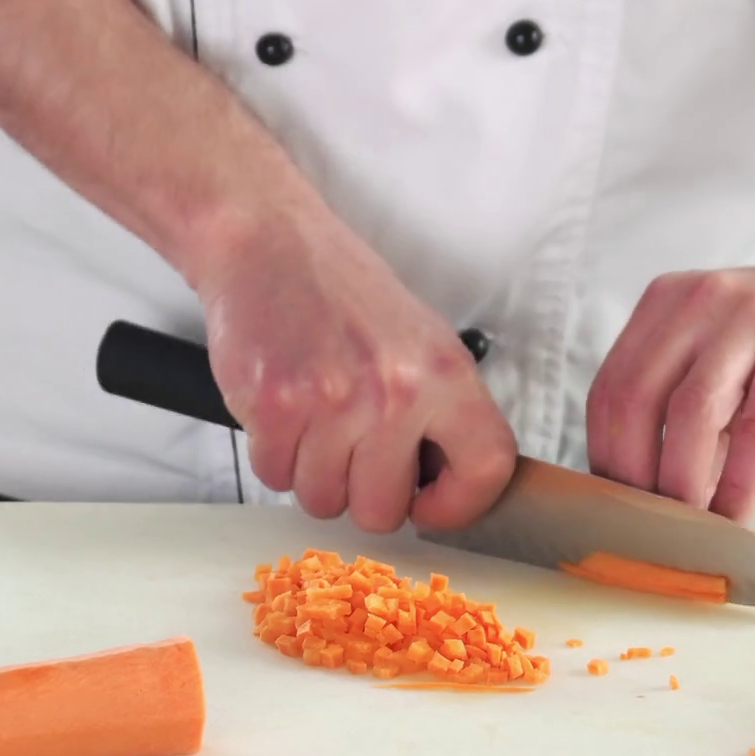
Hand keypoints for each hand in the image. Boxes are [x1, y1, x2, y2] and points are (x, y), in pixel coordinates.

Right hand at [195, 212, 516, 533]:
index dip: (458, 505)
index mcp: (445, 373)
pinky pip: (275, 475)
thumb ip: (440, 410)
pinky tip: (282, 410)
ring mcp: (334, 402)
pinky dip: (273, 453)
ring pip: (322, 500)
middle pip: (382, 512)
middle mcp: (397, 391)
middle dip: (359, 493)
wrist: (268, 243)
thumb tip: (444, 483)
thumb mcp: (419, 340)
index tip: (429, 505)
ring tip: (312, 418)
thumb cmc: (339, 291)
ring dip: (311, 471)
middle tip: (349, 449)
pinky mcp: (276, 407)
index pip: (486, 468)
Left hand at [585, 259, 754, 521]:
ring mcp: (751, 318)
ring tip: (688, 528)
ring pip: (689, 416)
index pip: (609, 388)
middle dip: (634, 475)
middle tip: (647, 524)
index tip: (617, 501)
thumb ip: (682, 413)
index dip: (605, 454)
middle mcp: (701, 301)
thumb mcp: (726, 365)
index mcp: (668, 302)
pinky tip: (735, 518)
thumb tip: (643, 493)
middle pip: (635, 399)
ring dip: (681, 485)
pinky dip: (738, 486)